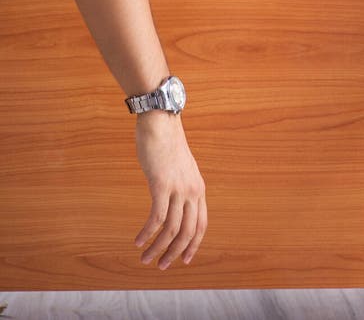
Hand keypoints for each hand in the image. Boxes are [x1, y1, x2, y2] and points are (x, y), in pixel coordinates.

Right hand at [134, 111, 206, 269]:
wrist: (160, 121)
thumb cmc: (166, 143)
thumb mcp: (179, 168)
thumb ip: (179, 185)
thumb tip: (173, 201)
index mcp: (198, 187)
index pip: (201, 224)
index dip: (193, 245)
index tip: (184, 260)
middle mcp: (192, 190)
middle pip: (188, 232)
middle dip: (174, 253)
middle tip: (160, 266)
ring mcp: (178, 187)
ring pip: (171, 229)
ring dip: (157, 248)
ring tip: (144, 258)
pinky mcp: (161, 184)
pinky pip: (156, 217)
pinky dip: (147, 233)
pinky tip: (138, 241)